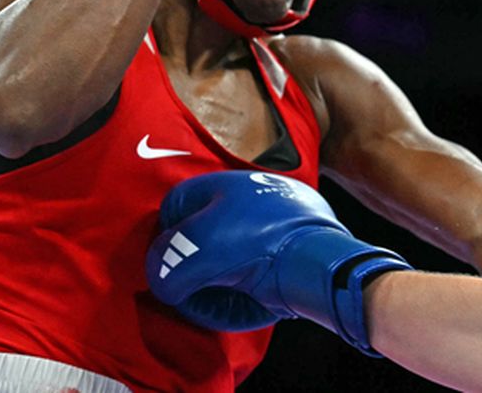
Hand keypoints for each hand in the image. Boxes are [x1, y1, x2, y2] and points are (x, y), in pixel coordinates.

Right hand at [146, 170, 411, 354]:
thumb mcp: (191, 257)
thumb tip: (166, 284)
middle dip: (195, 264)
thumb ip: (164, 270)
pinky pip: (260, 261)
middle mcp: (248, 193)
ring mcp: (275, 215)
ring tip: (223, 297)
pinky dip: (251, 280)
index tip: (169, 267)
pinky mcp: (294, 239)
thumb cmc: (250, 246)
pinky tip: (253, 296)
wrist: (317, 257)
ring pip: (231, 250)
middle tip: (194, 288)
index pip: (174, 208)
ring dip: (221, 276)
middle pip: (203, 232)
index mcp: (219, 184)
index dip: (166, 240)